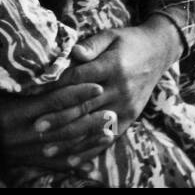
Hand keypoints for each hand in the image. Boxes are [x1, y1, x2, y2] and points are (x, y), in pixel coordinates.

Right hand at [0, 80, 108, 172]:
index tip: (96, 85)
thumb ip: (26, 79)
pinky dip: (74, 164)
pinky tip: (91, 163)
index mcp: (14, 112)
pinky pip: (54, 165)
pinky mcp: (25, 163)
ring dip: (88, 140)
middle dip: (89, 118)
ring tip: (109, 131)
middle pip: (63, 125)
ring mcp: (23, 151)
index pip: (54, 100)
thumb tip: (56, 63)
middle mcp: (19, 134)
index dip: (77, 92)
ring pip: (63, 147)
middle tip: (111, 111)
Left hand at [46, 18, 182, 163]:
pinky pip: (107, 137)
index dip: (56, 86)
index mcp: (113, 66)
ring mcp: (126, 106)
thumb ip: (91, 44)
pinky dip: (90, 149)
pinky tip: (73, 159)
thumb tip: (73, 52)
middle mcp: (120, 89)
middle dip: (58, 118)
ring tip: (48, 147)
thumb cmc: (128, 41)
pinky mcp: (130, 117)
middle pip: (84, 106)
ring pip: (93, 126)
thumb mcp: (111, 35)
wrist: (158, 52)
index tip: (35, 93)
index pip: (79, 78)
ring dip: (70, 138)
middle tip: (37, 126)